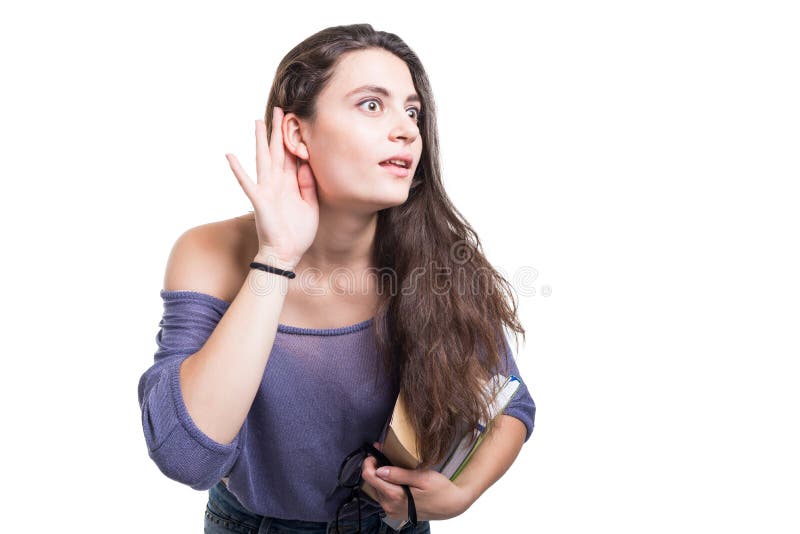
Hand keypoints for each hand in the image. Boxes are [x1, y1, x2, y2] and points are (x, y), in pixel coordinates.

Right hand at [226, 107, 318, 268]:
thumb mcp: (311, 205)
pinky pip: (247, 183)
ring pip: (263, 160)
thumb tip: (308, 163)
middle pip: (278, 151)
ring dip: (260, 141)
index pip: (293, 156)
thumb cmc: (298, 232)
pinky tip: (230, 155)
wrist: (286, 253)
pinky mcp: (259, 200)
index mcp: (291, 184)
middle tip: (280, 109)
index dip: (294, 139)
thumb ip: (308, 185)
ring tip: (257, 122)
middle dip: (278, 130)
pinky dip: (238, 170)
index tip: (298, 120)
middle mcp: (277, 183)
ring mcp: (267, 190)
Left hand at [361, 442, 472, 521]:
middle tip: (383, 452)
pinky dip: (384, 484)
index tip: (376, 450)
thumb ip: (399, 474)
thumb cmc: (440, 490)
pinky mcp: (395, 512)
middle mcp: (390, 506)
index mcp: (395, 496)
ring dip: (379, 475)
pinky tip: (393, 476)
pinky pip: (383, 496)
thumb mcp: (422, 478)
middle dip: (374, 466)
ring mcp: (392, 511)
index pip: (370, 477)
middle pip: (371, 483)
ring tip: (388, 462)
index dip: (369, 461)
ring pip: (376, 489)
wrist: (451, 506)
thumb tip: (379, 470)